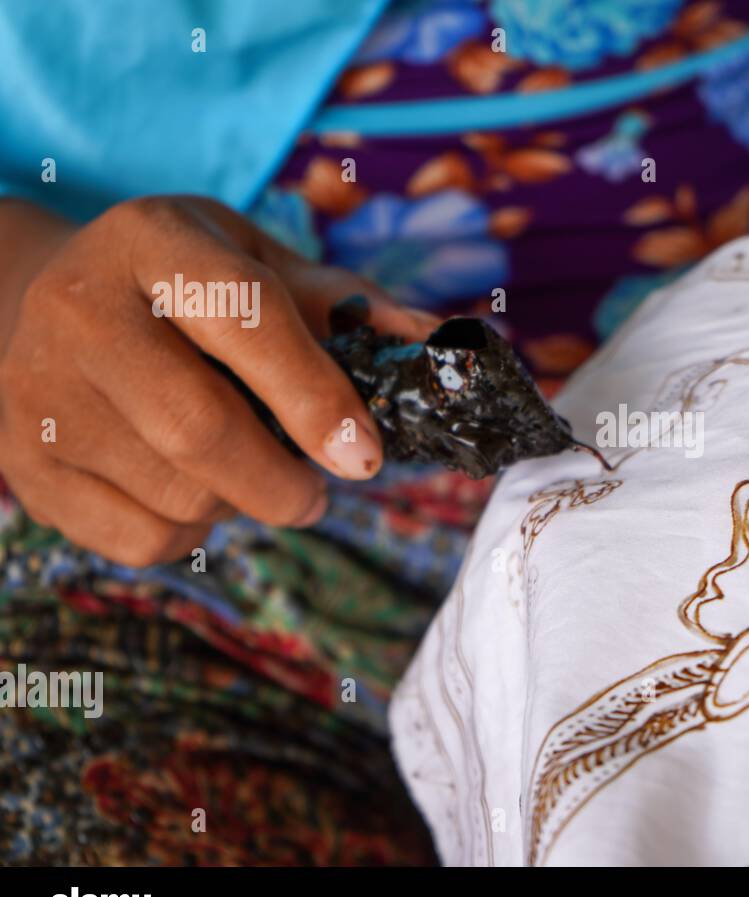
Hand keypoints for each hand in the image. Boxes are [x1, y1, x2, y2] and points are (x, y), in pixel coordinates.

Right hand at [0, 195, 434, 565]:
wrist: (34, 296)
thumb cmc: (180, 285)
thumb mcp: (256, 261)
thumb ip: (347, 304)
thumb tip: (443, 341)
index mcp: (154, 243)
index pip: (246, 320)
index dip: (316, 397)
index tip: (365, 456)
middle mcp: (80, 310)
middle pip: (199, 428)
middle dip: (284, 482)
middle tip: (319, 493)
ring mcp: (37, 391)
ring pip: (175, 494)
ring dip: (240, 505)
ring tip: (247, 474)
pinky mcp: (22, 464)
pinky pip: (136, 539)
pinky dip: (191, 535)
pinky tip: (192, 494)